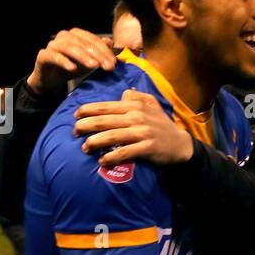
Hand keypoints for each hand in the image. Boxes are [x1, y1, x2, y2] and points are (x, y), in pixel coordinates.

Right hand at [25, 28, 117, 94]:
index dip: (105, 50)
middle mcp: (63, 37)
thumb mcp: (88, 61)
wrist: (51, 79)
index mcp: (75, 35)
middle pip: (82, 43)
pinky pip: (53, 56)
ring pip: (69, 47)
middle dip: (97, 54)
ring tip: (93, 66)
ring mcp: (52, 45)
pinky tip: (72, 68)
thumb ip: (99, 51)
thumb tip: (110, 41)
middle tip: (108, 66)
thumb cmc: (71, 67)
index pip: (93, 39)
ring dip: (82, 56)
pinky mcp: (43, 56)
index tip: (114, 63)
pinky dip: (63, 61)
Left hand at [74, 90, 190, 165]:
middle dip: (85, 126)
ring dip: (95, 142)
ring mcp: (142, 133)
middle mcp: (137, 117)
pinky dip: (112, 157)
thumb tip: (122, 93)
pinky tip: (102, 160)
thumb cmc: (162, 124)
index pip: (106, 106)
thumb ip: (136, 96)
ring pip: (112, 136)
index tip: (75, 115)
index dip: (87, 110)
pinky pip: (125, 152)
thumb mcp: (152, 104)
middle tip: (74, 132)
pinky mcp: (147, 147)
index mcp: (135, 106)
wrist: (181, 144)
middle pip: (104, 121)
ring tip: (85, 148)